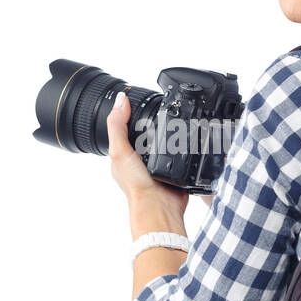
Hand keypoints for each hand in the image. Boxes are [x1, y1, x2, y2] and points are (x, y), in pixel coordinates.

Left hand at [107, 91, 188, 216]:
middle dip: (151, 118)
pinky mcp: (173, 167)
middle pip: (145, 130)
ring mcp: (157, 163)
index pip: (124, 126)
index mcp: (124, 153)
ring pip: (163, 139)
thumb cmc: (136, 184)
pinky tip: (183, 137)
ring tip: (172, 117)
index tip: (135, 96)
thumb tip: (120, 100)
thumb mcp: (120, 150)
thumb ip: (117, 125)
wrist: (159, 205)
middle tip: (157, 104)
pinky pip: (178, 151)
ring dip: (168, 131)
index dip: (128, 111)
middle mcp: (140, 158)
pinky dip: (181, 144)